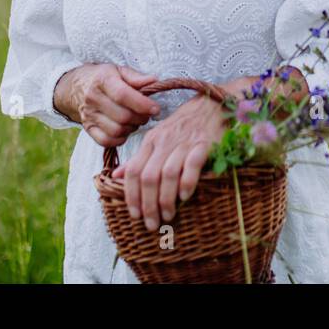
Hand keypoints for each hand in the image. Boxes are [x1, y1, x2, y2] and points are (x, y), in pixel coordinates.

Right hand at [54, 63, 160, 147]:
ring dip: (132, 128)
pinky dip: (120, 139)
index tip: (156, 109)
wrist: (77, 85)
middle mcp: (93, 98)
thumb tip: (154, 81)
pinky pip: (106, 141)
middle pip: (122, 116)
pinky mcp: (87, 128)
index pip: (123, 95)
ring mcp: (89, 115)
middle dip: (140, 118)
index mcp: (103, 80)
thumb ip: (137, 77)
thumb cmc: (104, 77)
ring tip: (135, 120)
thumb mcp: (119, 70)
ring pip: (116, 131)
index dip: (142, 104)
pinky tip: (125, 129)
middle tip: (147, 114)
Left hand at [113, 94, 226, 230]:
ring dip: (166, 199)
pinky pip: (192, 165)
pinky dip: (187, 182)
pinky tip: (185, 196)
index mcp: (150, 141)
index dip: (131, 195)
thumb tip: (115, 175)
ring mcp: (184, 143)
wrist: (212, 105)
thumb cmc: (184, 126)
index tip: (135, 215)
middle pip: (148, 176)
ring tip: (168, 215)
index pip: (133, 170)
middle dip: (148, 204)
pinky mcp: (204, 144)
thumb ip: (139, 158)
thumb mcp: (158, 138)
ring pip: (167, 174)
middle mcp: (164, 142)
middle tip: (152, 223)